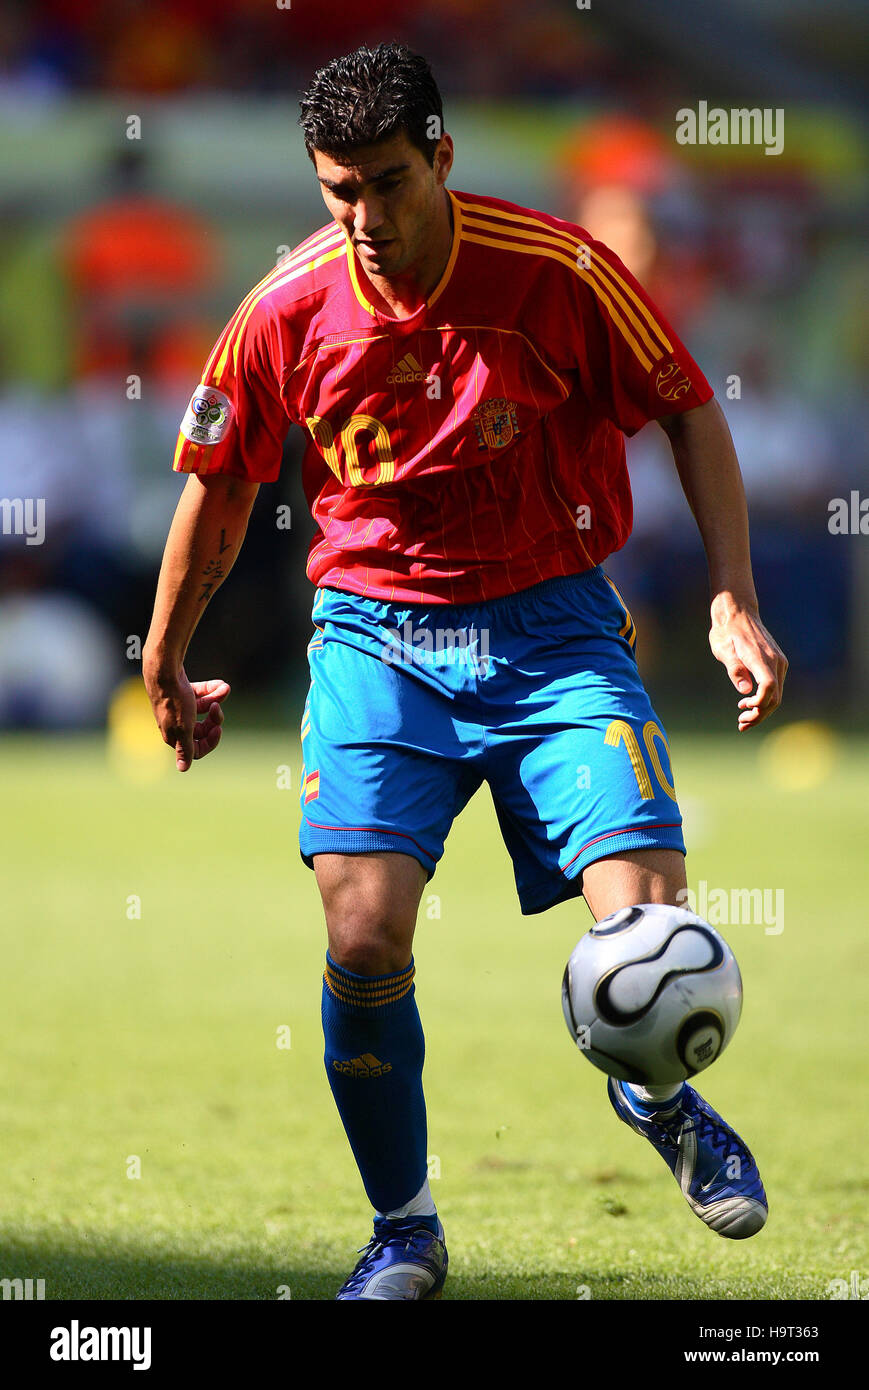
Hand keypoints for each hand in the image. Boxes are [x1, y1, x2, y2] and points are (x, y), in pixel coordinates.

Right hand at [144, 666, 230, 770]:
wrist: (164, 670)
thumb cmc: (174, 700)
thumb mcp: (183, 727)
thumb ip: (185, 748)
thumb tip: (183, 769)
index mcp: (174, 735)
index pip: (196, 748)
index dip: (210, 742)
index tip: (218, 730)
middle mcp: (176, 722)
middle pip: (202, 729)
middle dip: (215, 719)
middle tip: (218, 708)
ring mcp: (180, 706)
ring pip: (205, 709)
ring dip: (217, 700)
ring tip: (223, 688)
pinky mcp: (183, 690)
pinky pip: (202, 694)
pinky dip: (213, 689)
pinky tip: (221, 684)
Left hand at [708, 606, 787, 731]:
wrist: (738, 612)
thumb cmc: (726, 631)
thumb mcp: (723, 650)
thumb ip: (734, 669)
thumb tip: (745, 691)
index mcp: (761, 658)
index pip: (769, 688)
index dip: (759, 704)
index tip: (743, 710)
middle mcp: (775, 661)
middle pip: (775, 697)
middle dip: (759, 714)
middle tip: (741, 723)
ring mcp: (779, 661)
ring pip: (777, 694)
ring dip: (762, 710)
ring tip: (743, 718)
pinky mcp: (777, 662)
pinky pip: (775, 686)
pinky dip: (765, 699)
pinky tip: (749, 703)